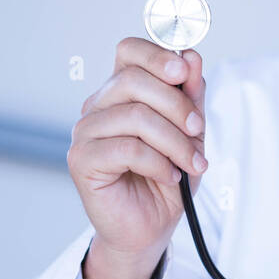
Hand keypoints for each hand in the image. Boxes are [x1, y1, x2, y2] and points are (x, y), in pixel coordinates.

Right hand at [67, 39, 206, 278]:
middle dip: (176, 104)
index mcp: (121, 91)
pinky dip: (158, 162)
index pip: (129, 50)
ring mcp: (85, 132)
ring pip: (134, 116)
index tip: (186, 71)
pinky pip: (127, 148)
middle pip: (133, 80)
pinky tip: (170, 176)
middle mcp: (97, 106)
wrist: (151, 228)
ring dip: (174, 141)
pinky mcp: (81, 160)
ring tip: (192, 164)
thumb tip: (191, 55)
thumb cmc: (168, 177)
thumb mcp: (190, 132)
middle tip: (197, 129)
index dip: (157, 54)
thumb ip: (190, 94)